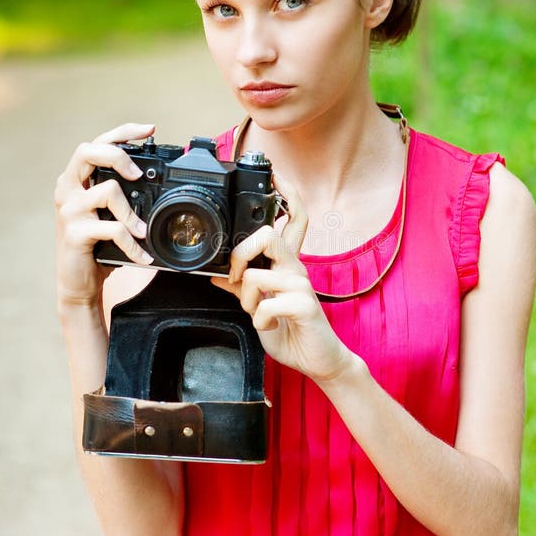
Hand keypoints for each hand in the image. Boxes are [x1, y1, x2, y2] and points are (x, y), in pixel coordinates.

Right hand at [54, 123, 155, 307]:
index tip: (148, 129)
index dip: (122, 132)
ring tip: (143, 231)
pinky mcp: (74, 232)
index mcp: (76, 180)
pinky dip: (132, 243)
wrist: (78, 283)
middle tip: (139, 174)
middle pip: (87, 151)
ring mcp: (69, 210)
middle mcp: (67, 189)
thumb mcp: (109, 216)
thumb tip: (157, 185)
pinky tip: (142, 255)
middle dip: (118, 154)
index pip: (96, 144)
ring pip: (107, 191)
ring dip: (132, 213)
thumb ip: (123, 197)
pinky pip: (112, 229)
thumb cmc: (97, 246)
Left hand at [211, 176, 353, 387]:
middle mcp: (296, 269)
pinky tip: (269, 326)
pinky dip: (259, 320)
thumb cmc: (290, 330)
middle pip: (269, 235)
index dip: (287, 195)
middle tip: (235, 277)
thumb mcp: (259, 307)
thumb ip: (242, 288)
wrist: (317, 359)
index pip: (293, 220)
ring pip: (257, 274)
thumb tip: (217, 275)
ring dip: (246, 299)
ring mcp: (301, 286)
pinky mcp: (304, 306)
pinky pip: (265, 305)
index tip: (277, 176)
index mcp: (287, 264)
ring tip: (255, 312)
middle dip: (240, 255)